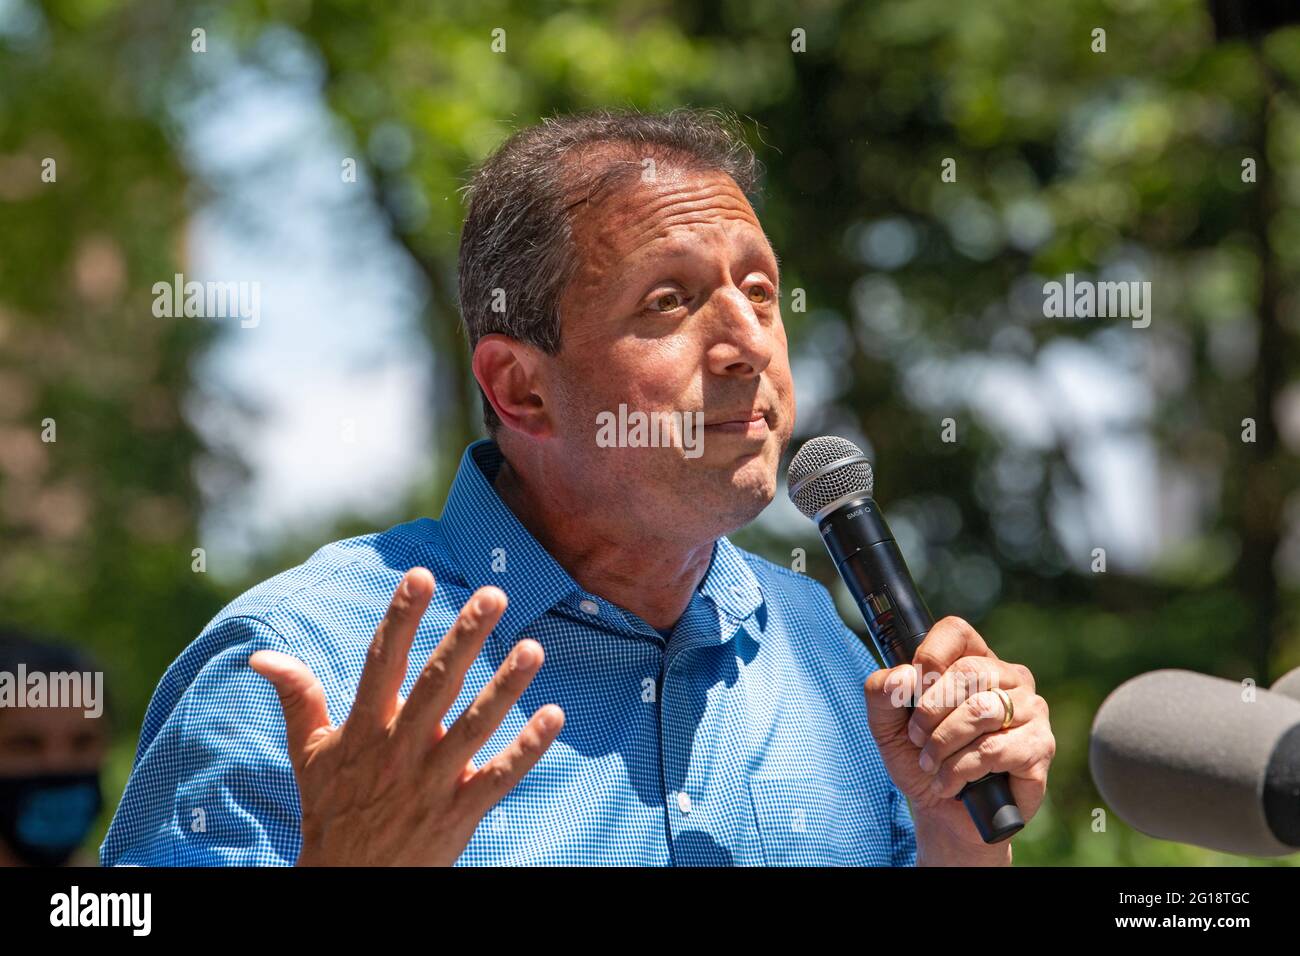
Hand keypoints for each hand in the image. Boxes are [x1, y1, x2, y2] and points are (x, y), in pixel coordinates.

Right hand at [249, 567, 563, 864]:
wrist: (347, 884)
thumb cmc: (331, 810)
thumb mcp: (307, 753)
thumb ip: (297, 698)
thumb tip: (261, 655)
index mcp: (365, 728)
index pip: (382, 661)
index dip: (399, 617)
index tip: (418, 575)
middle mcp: (399, 748)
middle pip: (435, 684)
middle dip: (464, 638)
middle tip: (494, 594)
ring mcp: (431, 781)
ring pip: (474, 727)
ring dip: (506, 687)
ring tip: (534, 647)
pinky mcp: (458, 812)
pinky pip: (498, 778)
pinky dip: (527, 749)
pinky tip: (554, 717)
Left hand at [863, 616, 1054, 856]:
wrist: (943, 812)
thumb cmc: (920, 759)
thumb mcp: (886, 725)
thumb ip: (881, 694)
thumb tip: (902, 676)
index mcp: (973, 660)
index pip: (956, 631)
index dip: (930, 654)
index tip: (912, 688)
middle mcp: (1008, 678)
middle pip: (969, 670)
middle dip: (931, 710)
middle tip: (917, 739)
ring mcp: (1030, 710)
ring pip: (982, 710)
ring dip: (944, 743)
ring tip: (932, 765)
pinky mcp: (1040, 746)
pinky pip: (996, 748)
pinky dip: (963, 769)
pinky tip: (953, 782)